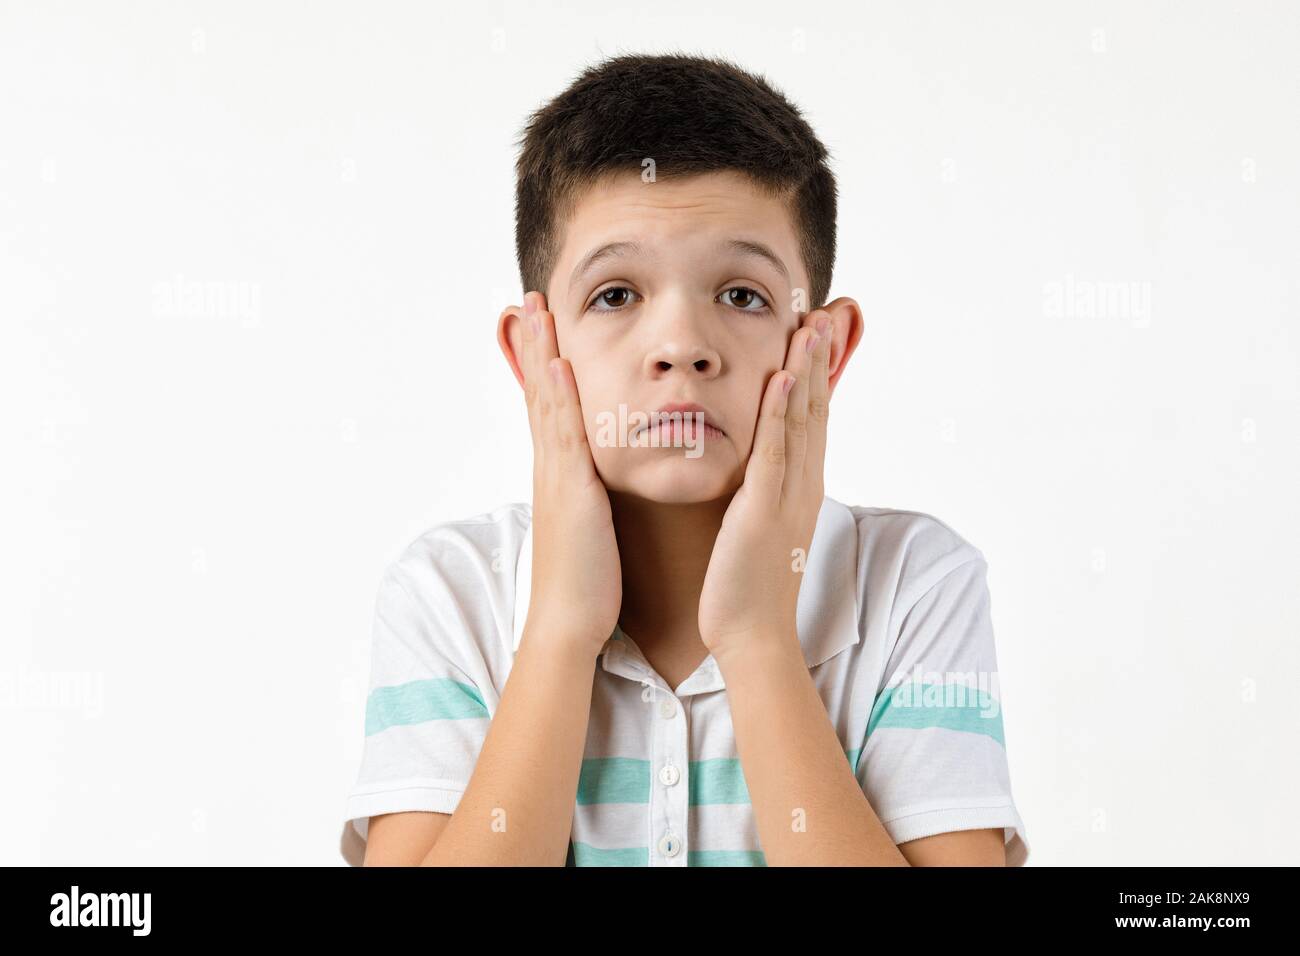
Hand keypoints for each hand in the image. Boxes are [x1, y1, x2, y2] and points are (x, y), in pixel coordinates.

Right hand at [517, 290, 622, 657]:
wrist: (570, 625)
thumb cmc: (586, 585)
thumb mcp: (587, 530)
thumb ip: (589, 501)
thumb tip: (593, 486)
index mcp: (560, 478)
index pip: (550, 410)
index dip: (544, 367)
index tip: (543, 327)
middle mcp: (551, 469)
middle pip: (539, 394)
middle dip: (534, 345)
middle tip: (528, 299)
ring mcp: (555, 477)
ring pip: (546, 404)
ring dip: (540, 353)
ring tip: (535, 309)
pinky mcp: (569, 491)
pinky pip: (562, 435)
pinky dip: (558, 397)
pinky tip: (559, 364)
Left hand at [697, 309, 831, 660]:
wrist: (752, 635)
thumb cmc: (750, 585)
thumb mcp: (760, 527)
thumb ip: (762, 492)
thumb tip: (758, 468)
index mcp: (799, 488)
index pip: (812, 419)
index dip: (816, 375)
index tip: (818, 334)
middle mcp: (802, 486)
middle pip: (815, 411)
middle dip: (820, 361)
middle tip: (826, 314)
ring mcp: (787, 497)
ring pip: (800, 423)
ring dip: (806, 372)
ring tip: (811, 327)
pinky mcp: (765, 512)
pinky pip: (775, 454)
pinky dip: (780, 413)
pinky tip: (781, 379)